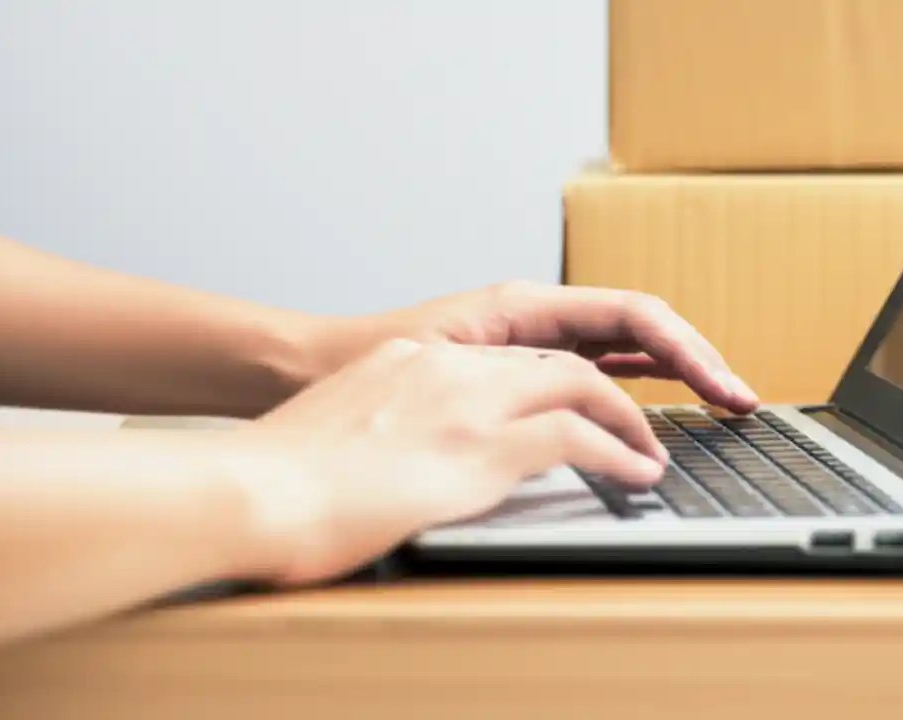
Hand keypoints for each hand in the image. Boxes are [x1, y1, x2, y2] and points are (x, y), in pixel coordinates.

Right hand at [241, 339, 665, 585]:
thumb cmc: (279, 482)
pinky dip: (618, 452)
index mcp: (412, 361)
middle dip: (609, 391)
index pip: (508, 361)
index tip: (584, 405)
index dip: (556, 384)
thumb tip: (401, 461)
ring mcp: (466, 401)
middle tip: (637, 425)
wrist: (252, 492)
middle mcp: (447, 367)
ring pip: (580, 387)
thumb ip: (386, 430)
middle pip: (556, 362)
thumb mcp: (340, 433)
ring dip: (627, 419)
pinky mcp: (480, 445)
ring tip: (649, 451)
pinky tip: (638, 473)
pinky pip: (577, 438)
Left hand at [309, 282, 759, 413]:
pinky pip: (597, 365)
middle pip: (641, 329)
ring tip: (721, 402)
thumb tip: (585, 406)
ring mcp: (530, 340)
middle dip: (699, 362)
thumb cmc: (358, 363)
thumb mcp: (442, 374)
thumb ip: (516, 385)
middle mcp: (535, 317)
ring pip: (625, 347)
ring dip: (677, 372)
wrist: (302, 368)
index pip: (634, 317)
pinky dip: (638, 381)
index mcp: (525, 307)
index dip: (689, 351)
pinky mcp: (519, 367)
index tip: (724, 389)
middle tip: (743, 402)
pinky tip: (661, 399)